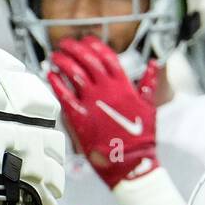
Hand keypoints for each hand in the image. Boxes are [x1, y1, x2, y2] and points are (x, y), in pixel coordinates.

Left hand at [48, 36, 159, 188]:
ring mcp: (92, 103)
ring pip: (73, 73)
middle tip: (66, 44)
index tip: (86, 41)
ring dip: (63, 60)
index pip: (107, 56)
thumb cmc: (141, 139)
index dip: (94, 45)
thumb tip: (154, 64)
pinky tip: (50, 75)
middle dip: (74, 47)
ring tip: (56, 56)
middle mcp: (106, 90)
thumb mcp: (149, 107)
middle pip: (87, 59)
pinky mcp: (80, 117)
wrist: (131, 163)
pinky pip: (64, 94)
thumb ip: (149, 83)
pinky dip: (56, 82)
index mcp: (124, 86)